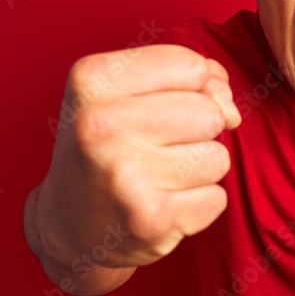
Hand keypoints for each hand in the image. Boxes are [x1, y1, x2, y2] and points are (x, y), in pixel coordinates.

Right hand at [26, 44, 240, 283]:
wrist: (65, 229)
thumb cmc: (106, 151)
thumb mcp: (124, 94)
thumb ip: (186, 78)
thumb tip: (229, 107)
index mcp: (92, 80)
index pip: (190, 65)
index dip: (195, 87)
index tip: (163, 108)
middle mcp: (101, 124)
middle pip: (209, 111)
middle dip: (199, 132)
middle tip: (157, 150)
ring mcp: (125, 174)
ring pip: (218, 157)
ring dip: (199, 171)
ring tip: (158, 179)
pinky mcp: (150, 219)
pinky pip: (216, 198)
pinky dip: (199, 205)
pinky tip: (161, 207)